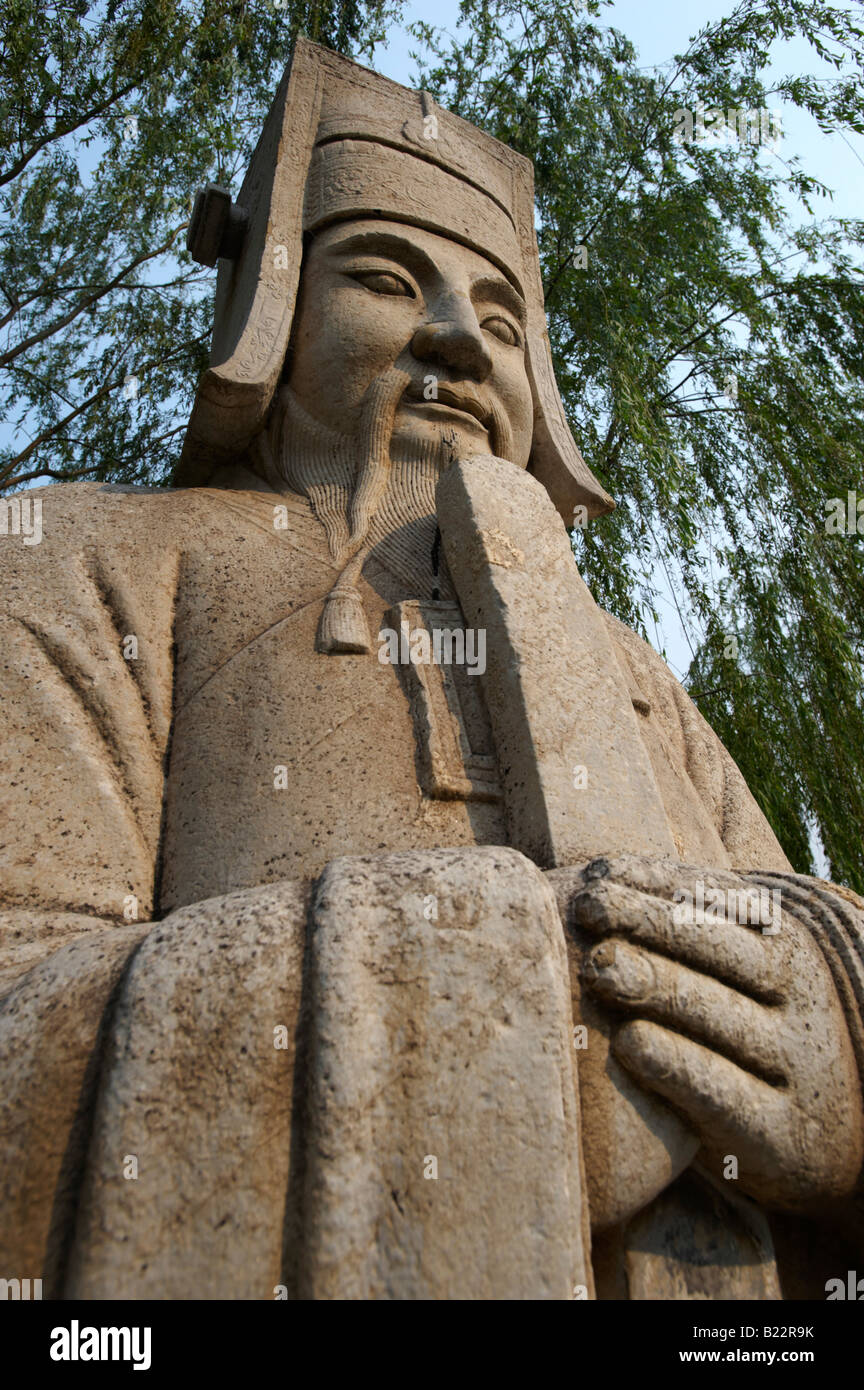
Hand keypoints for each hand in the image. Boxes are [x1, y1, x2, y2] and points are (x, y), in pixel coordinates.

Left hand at [570, 855, 863, 1212]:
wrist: (827, 1136)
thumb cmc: (747, 1035)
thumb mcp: (739, 977)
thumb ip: (688, 932)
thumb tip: (593, 877)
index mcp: (786, 948)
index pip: (724, 901)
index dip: (659, 883)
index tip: (597, 872)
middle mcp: (800, 999)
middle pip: (722, 951)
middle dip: (649, 921)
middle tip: (586, 906)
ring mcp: (794, 1066)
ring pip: (722, 1016)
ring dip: (657, 985)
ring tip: (599, 966)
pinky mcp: (779, 1133)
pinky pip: (725, 1095)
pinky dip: (677, 1066)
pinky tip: (629, 1043)